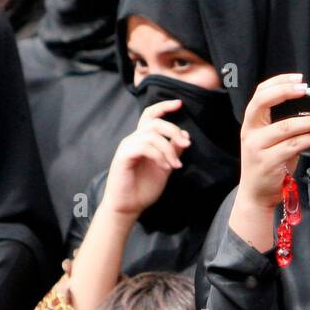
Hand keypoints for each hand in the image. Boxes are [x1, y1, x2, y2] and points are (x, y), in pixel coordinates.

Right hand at [99, 99, 190, 218]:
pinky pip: (144, 147)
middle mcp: (133, 139)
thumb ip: (173, 152)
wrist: (128, 207)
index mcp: (142, 140)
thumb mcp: (165, 167)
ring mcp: (127, 147)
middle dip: (173, 131)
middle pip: (154, 123)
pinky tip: (165, 167)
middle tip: (186, 144)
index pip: (150, 115)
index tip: (179, 103)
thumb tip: (184, 135)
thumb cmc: (143, 189)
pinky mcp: (123, 156)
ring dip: (168, 148)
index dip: (164, 106)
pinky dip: (159, 156)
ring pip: (151, 135)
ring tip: (176, 165)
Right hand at [235, 74, 309, 211]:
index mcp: (251, 123)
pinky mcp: (269, 162)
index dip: (278, 83)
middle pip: (264, 102)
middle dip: (286, 92)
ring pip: (286, 127)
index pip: (260, 94)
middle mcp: (250, 132)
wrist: (256, 195)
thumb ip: (284, 124)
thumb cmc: (268, 165)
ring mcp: (257, 147)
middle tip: (307, 90)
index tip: (299, 80)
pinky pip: (295, 145)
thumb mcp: (271, 141)